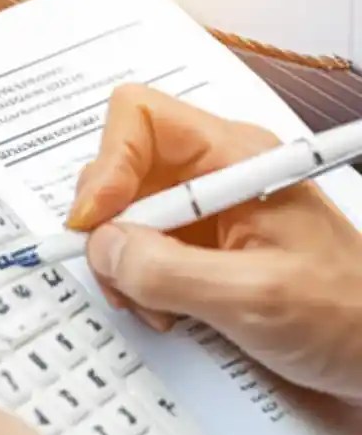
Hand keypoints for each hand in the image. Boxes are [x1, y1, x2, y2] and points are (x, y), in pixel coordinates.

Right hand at [68, 84, 361, 400]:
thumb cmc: (347, 317)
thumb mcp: (253, 296)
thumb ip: (168, 270)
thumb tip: (103, 247)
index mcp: (235, 158)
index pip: (139, 117)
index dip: (107, 163)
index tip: (97, 221)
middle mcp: (214, 172)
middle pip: (120, 165)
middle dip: (108, 223)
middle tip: (119, 270)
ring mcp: (205, 209)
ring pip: (123, 210)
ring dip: (120, 259)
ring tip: (151, 300)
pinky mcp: (199, 245)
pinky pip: (140, 247)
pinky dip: (135, 280)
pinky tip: (165, 308)